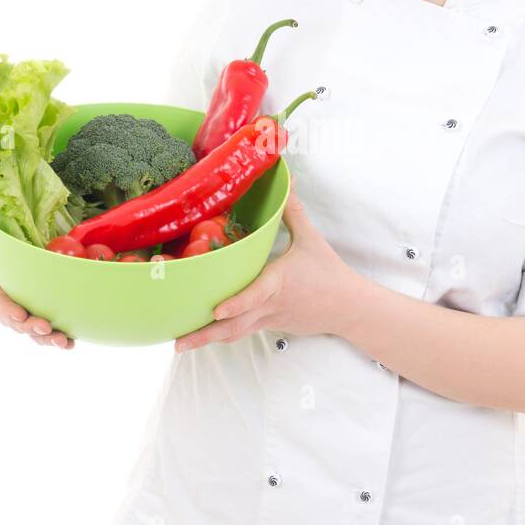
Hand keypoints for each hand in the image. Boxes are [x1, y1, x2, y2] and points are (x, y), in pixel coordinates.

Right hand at [0, 218, 74, 349]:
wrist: (19, 276)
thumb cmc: (2, 265)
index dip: (8, 310)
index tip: (19, 313)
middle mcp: (9, 313)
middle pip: (18, 323)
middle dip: (31, 327)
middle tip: (45, 327)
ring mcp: (26, 321)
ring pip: (35, 334)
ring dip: (49, 339)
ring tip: (63, 341)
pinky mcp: (42, 325)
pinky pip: (50, 336)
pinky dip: (61, 341)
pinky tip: (71, 344)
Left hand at [173, 178, 359, 351]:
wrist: (348, 308)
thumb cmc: (329, 272)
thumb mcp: (311, 238)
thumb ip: (293, 211)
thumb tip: (288, 180)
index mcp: (278, 282)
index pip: (256, 295)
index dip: (236, 304)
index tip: (216, 311)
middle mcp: (269, 305)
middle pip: (234, 325)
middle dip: (204, 335)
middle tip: (176, 343)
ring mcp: (268, 320)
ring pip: (234, 333)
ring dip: (207, 340)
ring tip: (179, 345)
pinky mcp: (270, 326)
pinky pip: (242, 331)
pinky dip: (222, 334)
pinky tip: (202, 336)